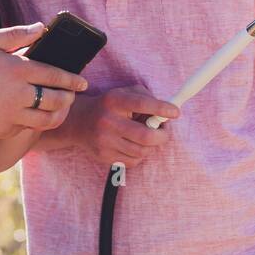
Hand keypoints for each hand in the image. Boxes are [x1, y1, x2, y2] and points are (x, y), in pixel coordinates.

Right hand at [0, 24, 87, 138]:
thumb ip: (17, 34)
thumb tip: (42, 28)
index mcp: (17, 70)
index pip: (56, 76)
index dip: (73, 80)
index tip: (82, 82)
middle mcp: (19, 95)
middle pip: (57, 100)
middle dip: (69, 98)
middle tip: (72, 95)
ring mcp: (11, 115)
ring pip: (47, 120)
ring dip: (59, 115)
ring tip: (61, 109)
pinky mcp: (3, 130)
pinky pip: (27, 128)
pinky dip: (35, 122)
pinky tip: (35, 115)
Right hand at [57, 85, 178, 167]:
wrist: (79, 122)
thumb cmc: (109, 105)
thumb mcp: (124, 93)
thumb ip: (146, 98)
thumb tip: (167, 111)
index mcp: (114, 101)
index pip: (142, 104)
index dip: (162, 109)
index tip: (176, 112)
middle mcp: (108, 121)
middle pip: (145, 136)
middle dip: (162, 135)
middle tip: (164, 131)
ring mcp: (104, 141)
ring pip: (141, 151)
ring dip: (151, 146)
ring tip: (147, 136)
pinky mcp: (103, 156)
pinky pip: (132, 161)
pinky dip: (140, 154)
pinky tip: (134, 145)